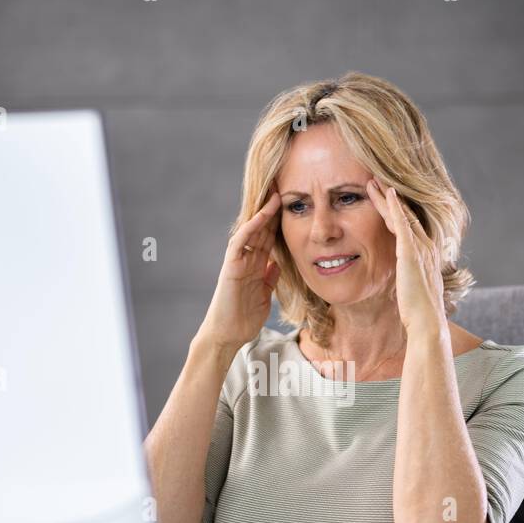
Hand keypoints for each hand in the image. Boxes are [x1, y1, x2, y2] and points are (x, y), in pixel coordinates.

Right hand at [197, 193, 281, 350]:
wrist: (228, 334)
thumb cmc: (244, 317)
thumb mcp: (264, 294)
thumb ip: (270, 277)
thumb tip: (278, 263)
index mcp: (256, 264)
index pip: (269, 236)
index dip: (280, 220)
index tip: (294, 204)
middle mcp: (247, 259)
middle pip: (261, 228)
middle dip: (273, 209)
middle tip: (286, 187)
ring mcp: (238, 261)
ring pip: (251, 231)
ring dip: (263, 213)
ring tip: (276, 194)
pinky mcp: (231, 267)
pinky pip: (240, 243)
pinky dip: (250, 229)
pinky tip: (260, 216)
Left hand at [367, 179, 446, 338]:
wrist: (427, 322)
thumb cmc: (419, 312)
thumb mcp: (413, 290)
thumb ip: (408, 279)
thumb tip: (402, 281)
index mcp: (427, 255)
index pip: (410, 226)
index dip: (397, 210)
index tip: (386, 197)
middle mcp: (427, 247)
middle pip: (406, 215)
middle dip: (391, 197)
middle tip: (376, 181)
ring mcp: (421, 248)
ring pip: (402, 214)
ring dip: (388, 197)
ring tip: (373, 182)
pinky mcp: (411, 253)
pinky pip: (402, 224)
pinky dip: (395, 207)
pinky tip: (388, 193)